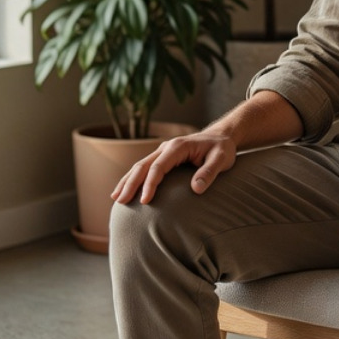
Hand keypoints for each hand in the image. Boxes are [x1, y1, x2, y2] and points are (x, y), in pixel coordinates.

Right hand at [110, 131, 238, 204]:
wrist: (221, 137)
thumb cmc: (222, 149)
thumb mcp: (222, 159)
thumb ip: (210, 172)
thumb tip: (196, 189)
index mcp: (178, 147)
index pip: (159, 167)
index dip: (150, 184)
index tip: (144, 201)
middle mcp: (166, 147)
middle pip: (143, 166)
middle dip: (130, 183)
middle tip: (120, 201)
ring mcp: (163, 152)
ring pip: (140, 166)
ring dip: (127, 181)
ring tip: (116, 198)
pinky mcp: (163, 158)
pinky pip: (145, 168)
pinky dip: (133, 179)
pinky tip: (125, 190)